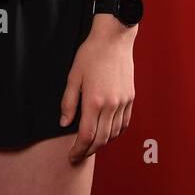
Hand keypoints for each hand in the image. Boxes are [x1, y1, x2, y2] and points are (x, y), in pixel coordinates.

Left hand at [60, 15, 135, 162]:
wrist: (114, 39)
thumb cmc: (91, 54)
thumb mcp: (73, 76)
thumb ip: (68, 102)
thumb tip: (64, 123)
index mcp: (95, 101)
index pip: (87, 135)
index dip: (78, 149)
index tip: (71, 156)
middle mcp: (111, 105)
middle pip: (101, 139)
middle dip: (89, 151)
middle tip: (79, 155)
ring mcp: (123, 102)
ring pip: (114, 133)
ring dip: (102, 143)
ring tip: (91, 145)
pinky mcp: (130, 97)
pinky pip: (124, 123)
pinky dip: (115, 132)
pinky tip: (107, 132)